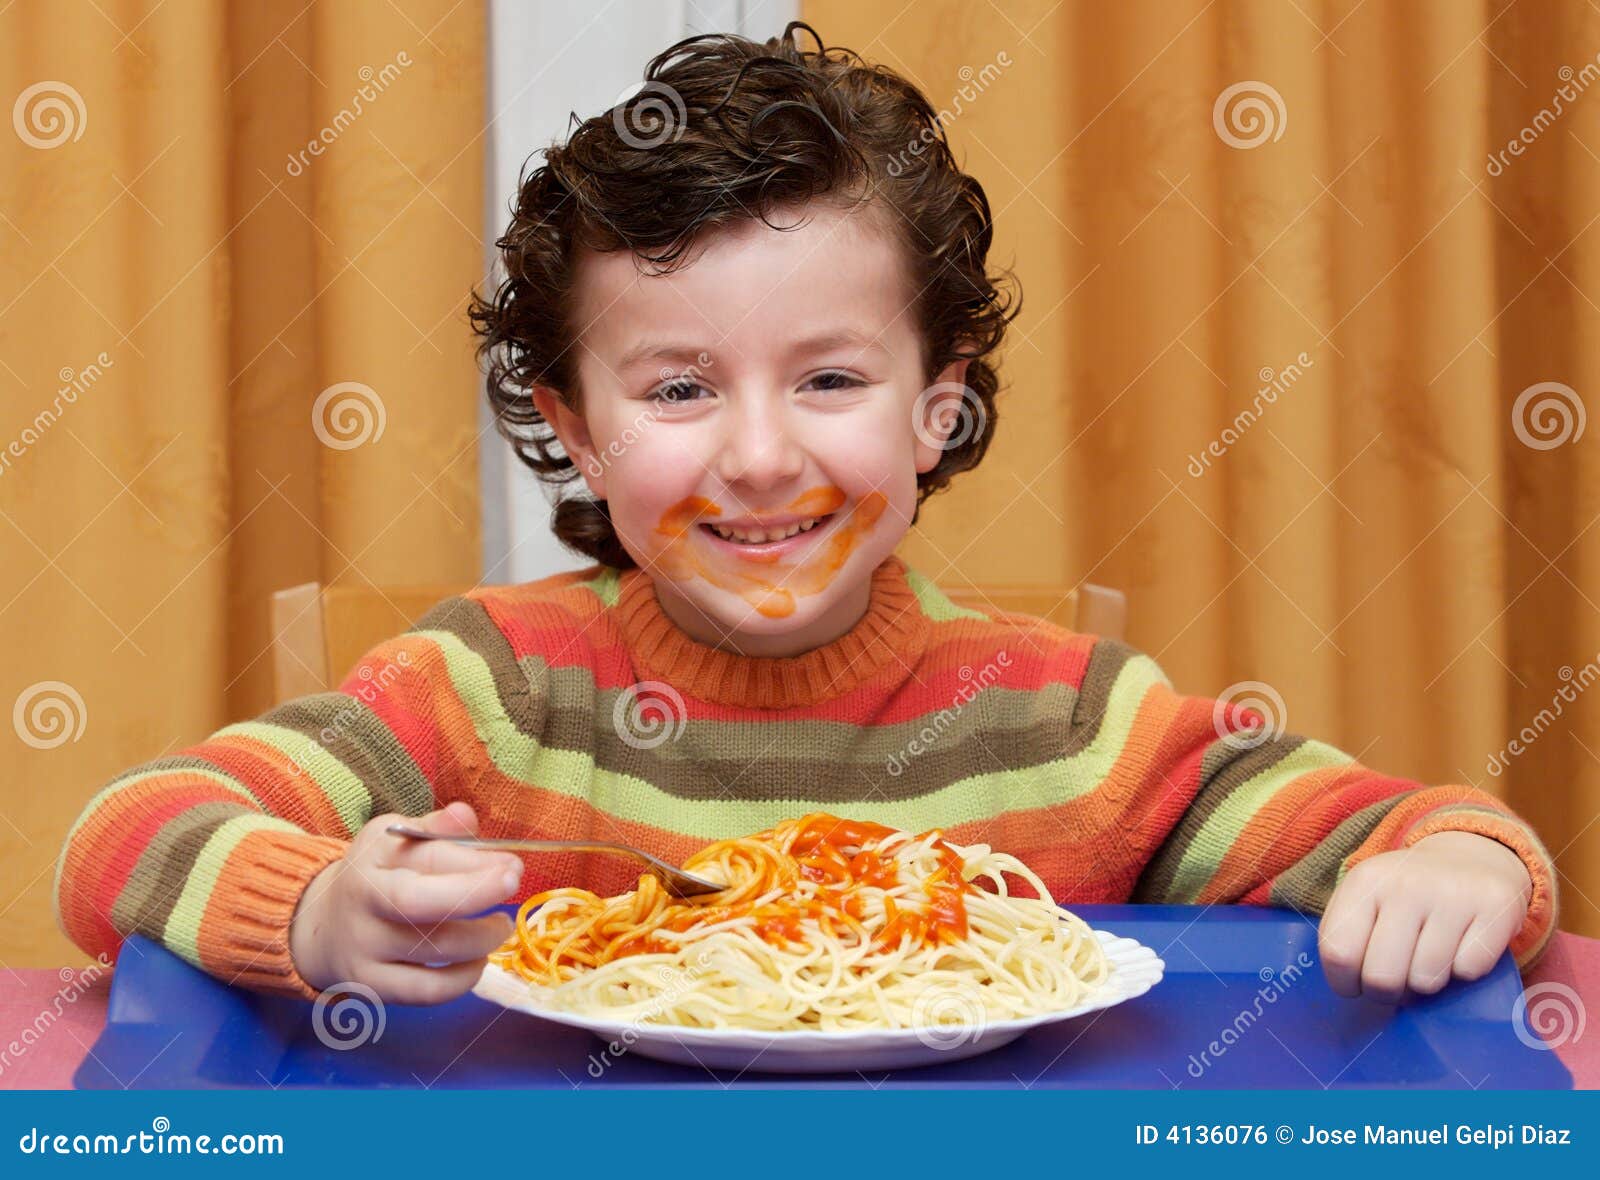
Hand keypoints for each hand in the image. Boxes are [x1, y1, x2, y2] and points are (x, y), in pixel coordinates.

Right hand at [288, 802, 522, 1003]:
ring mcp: (365, 953)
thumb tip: (464, 815)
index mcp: (371, 864)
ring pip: (434, 950)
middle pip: (418, 904)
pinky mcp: (373, 988)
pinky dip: (464, 979)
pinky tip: (478, 960)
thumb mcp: (395, 840)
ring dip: (482, 939)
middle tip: (514, 884)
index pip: (423, 861)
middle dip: (476, 893)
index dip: (473, 863)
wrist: (322, 925)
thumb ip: (434, 829)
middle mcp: (363, 909)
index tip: (511, 863)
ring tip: (501, 926)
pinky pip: (427, 991)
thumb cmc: (376, 874)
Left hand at [1318, 830, 1532, 1003]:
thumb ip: (1346, 936)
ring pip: (1426, 980)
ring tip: (1429, 958)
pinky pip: (1469, 971)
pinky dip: (1465, 971)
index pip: (1338, 954)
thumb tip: (1348, 987)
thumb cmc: (1408, 893)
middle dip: (1387, 993)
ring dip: (1427, 981)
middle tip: (1397, 979)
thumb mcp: (1367, 897)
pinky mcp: (1496, 908)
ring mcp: (1452, 895)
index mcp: (1365, 881)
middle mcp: (1406, 884)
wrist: (1472, 857)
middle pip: (1382, 977)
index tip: (1357, 984)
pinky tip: (1463, 946)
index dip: (1346, 983)